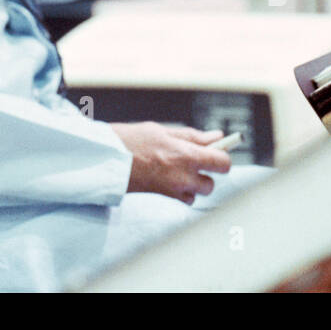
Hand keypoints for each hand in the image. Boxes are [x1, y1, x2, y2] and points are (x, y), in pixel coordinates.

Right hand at [110, 122, 231, 204]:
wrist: (108, 160)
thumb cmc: (132, 140)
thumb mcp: (163, 131)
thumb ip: (192, 136)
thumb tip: (216, 137)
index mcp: (186, 154)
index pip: (222, 162)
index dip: (222, 156)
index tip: (218, 151)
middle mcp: (184, 176)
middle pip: (212, 181)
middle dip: (207, 172)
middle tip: (194, 158)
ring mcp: (175, 189)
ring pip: (200, 191)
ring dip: (196, 182)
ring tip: (179, 168)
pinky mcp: (166, 196)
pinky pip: (187, 198)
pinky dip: (184, 191)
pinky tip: (171, 178)